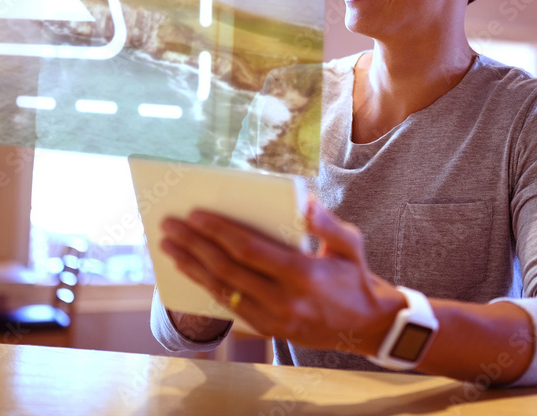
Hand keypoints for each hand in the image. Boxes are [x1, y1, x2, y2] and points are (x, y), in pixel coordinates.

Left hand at [160, 197, 403, 354]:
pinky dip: (209, 287)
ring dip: (193, 267)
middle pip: (228, 270)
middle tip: (170, 226)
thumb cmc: (356, 277)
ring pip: (223, 291)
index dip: (219, 231)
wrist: (366, 325)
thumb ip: (327, 224)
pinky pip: (232, 308)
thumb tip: (303, 203)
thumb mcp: (351, 245)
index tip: (195, 214)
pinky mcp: (270, 331)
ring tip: (170, 248)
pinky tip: (193, 271)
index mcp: (303, 274)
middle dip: (194, 245)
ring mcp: (275, 320)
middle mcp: (285, 301)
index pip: (250, 250)